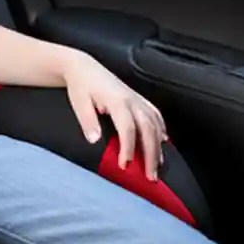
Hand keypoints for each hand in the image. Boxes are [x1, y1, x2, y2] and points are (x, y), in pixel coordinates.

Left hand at [64, 52, 168, 181]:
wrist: (83, 67)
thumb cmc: (81, 85)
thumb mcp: (79, 102)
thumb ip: (88, 121)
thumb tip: (94, 140)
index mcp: (117, 100)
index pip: (127, 128)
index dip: (128, 148)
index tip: (125, 165)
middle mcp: (131, 100)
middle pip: (148, 129)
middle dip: (151, 154)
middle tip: (150, 176)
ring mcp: (137, 99)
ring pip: (155, 123)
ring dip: (158, 146)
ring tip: (158, 165)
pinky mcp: (138, 98)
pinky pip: (155, 115)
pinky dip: (162, 129)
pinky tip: (164, 141)